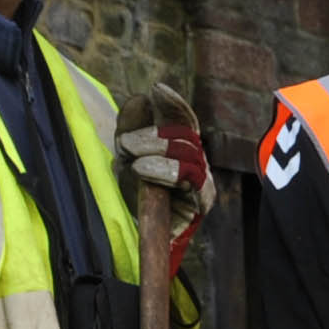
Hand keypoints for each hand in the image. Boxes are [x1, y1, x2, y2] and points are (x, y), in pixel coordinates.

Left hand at [119, 102, 211, 235]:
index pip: (184, 119)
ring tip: (133, 161)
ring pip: (188, 153)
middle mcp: (197, 160)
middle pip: (184, 135)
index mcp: (182, 147)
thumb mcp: (126, 157)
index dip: (173, 104)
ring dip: (156, 152)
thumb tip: (140, 99)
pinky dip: (166, 170)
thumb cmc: (139, 198)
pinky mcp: (203, 201)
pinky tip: (145, 170)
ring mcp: (203, 180)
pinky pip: (192, 178)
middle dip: (153, 135)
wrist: (144, 237)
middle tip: (125, 145)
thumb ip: (130, 128)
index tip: (157, 90)